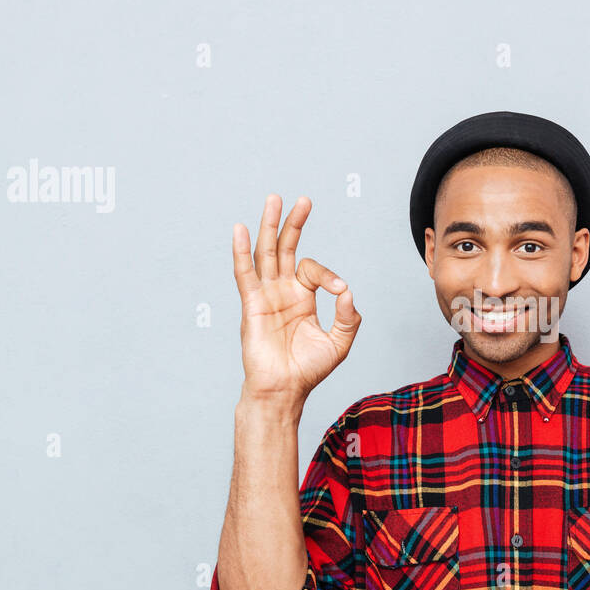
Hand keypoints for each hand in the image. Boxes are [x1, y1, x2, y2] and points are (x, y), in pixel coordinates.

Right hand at [232, 194, 360, 401]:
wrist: (285, 389)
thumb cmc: (308, 369)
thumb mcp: (339, 342)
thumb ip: (348, 316)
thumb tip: (346, 291)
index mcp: (302, 297)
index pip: (313, 270)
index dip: (329, 276)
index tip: (339, 292)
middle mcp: (282, 291)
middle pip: (286, 248)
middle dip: (295, 223)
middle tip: (303, 199)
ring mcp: (266, 296)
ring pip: (267, 253)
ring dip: (271, 226)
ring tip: (275, 199)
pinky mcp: (252, 305)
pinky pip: (245, 274)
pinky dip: (242, 251)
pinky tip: (241, 230)